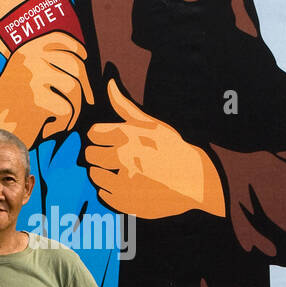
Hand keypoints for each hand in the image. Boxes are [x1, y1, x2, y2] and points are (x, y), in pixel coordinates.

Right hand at [0, 34, 92, 201]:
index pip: (60, 40)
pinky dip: (63, 123)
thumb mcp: (26, 76)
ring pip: (74, 89)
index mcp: (26, 50)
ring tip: (61, 120)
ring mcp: (33, 78)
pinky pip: (67, 110)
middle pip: (74, 66)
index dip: (77, 49)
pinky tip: (49, 129)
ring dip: (75, 108)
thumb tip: (82, 61)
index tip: (84, 60)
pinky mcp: (37, 99)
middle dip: (85, 87)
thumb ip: (47, 64)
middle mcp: (30, 59)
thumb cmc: (11, 107)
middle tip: (88, 101)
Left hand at [84, 80, 226, 218]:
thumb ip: (124, 106)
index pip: (93, 134)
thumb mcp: (150, 123)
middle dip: (99, 155)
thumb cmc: (171, 147)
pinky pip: (103, 194)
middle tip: (116, 158)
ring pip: (94, 176)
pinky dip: (110, 191)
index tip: (113, 141)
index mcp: (127, 136)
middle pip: (90, 155)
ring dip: (104, 173)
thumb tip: (108, 83)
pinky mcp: (126, 203)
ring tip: (123, 171)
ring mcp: (124, 182)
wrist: (195, 179)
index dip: (101, 137)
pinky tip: (127, 185)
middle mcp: (124, 158)